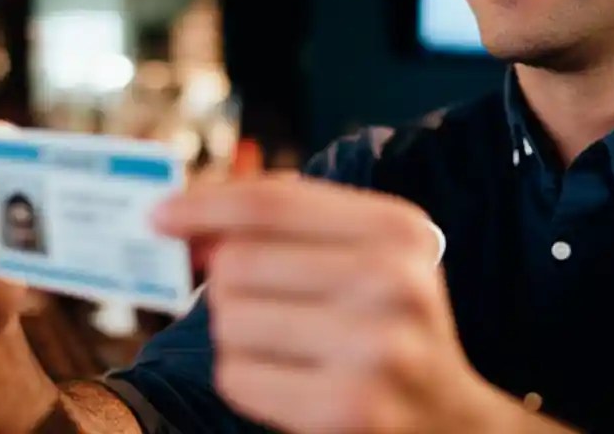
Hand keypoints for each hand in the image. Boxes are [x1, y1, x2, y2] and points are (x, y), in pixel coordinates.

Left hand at [153, 175, 530, 433]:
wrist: (455, 425)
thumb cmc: (390, 327)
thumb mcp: (367, 257)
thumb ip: (284, 227)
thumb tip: (181, 221)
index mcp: (399, 230)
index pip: (273, 203)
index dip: (204, 204)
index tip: (158, 214)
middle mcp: (394, 282)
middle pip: (237, 263)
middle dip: (230, 287)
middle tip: (270, 307)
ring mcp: (374, 349)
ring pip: (229, 321)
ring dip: (238, 337)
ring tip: (292, 348)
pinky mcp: (347, 410)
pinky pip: (237, 378)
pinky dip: (247, 381)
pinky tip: (293, 384)